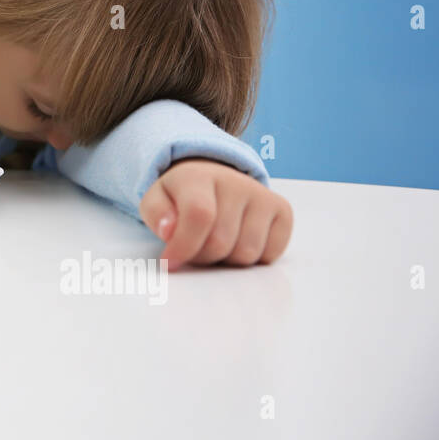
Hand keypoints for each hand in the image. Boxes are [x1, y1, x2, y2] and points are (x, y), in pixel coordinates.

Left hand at [138, 158, 292, 267]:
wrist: (212, 178)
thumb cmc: (181, 197)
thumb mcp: (156, 199)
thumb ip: (156, 214)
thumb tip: (168, 231)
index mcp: (199, 176)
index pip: (199, 216)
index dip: (183, 246)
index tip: (170, 263)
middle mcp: (236, 182)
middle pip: (221, 242)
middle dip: (202, 256)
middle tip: (192, 249)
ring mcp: (262, 195)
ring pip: (246, 254)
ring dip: (226, 260)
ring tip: (215, 244)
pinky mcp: (282, 210)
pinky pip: (270, 254)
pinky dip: (253, 259)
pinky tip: (238, 241)